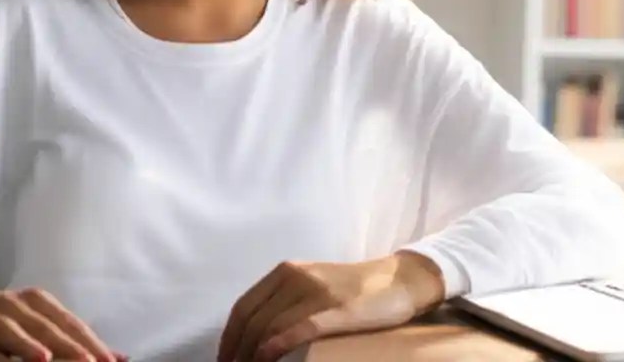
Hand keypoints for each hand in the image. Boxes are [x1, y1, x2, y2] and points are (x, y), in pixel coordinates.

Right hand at [0, 287, 124, 361]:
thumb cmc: (4, 321)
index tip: (111, 360)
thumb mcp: (37, 324)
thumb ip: (72, 340)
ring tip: (46, 359)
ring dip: (29, 346)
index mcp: (39, 301)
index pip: (71, 322)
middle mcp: (16, 304)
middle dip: (69, 346)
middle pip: (46, 327)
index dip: (91, 341)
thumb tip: (119, 357)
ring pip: (12, 332)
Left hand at [217, 251, 446, 361]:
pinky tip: (265, 359)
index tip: (224, 360)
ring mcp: (317, 293)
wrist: (399, 280)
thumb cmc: (354, 288)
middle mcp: (297, 278)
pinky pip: (298, 329)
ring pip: (270, 328)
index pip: (243, 307)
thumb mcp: (312, 284)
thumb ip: (286, 299)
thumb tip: (254, 334)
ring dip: (252, 357)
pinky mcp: (338, 311)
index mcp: (287, 271)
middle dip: (236, 352)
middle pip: (252, 321)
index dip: (228, 339)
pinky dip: (276, 346)